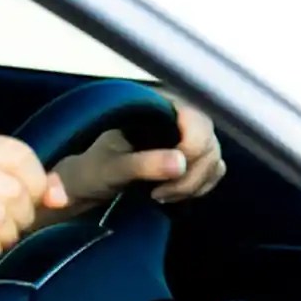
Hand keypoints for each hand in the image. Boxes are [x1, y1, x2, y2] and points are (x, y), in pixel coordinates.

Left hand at [54, 91, 225, 204]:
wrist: (88, 183)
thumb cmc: (94, 169)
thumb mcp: (111, 167)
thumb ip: (142, 164)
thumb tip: (180, 162)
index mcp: (154, 105)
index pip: (195, 117)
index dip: (192, 147)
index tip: (169, 175)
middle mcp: (175, 114)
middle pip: (208, 142)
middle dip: (189, 175)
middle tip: (158, 194)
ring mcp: (186, 135)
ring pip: (213, 158)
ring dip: (193, 184)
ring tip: (159, 195)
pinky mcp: (191, 155)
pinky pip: (213, 170)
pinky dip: (198, 187)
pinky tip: (173, 195)